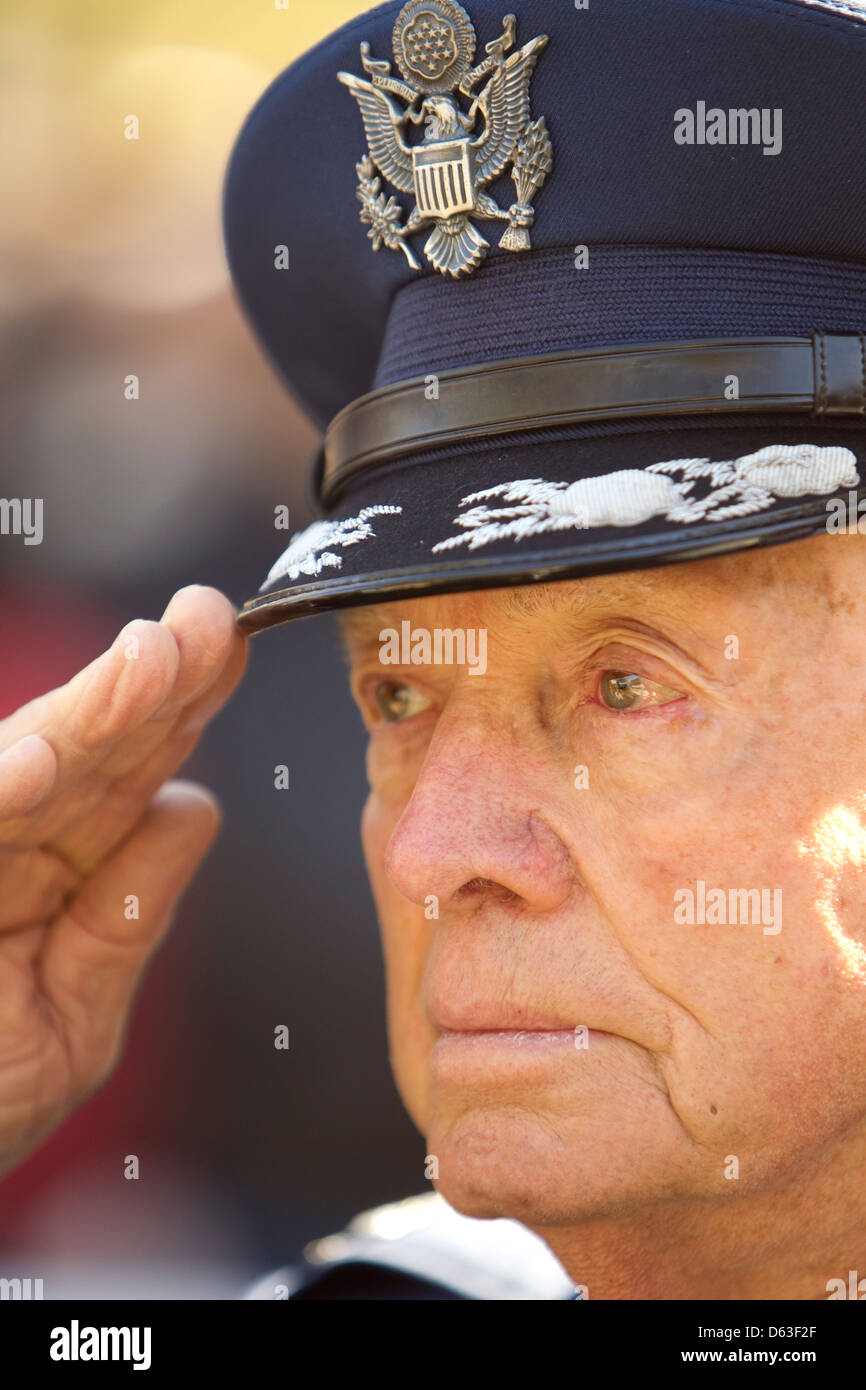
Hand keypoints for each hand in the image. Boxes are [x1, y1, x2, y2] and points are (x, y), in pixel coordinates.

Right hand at [0, 585, 246, 1176]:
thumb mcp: (73, 1015)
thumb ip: (126, 915)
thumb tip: (195, 804)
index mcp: (54, 865)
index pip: (129, 772)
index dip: (184, 707)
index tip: (235, 645)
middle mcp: (6, 841)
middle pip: (87, 748)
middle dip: (153, 680)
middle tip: (209, 618)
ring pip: (23, 765)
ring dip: (87, 714)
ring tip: (151, 658)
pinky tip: (37, 764)